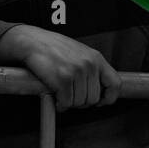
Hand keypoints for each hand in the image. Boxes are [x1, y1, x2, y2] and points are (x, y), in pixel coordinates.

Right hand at [6, 25, 121, 110]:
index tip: (100, 102)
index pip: (115, 83)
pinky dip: (60, 105)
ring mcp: (77, 71)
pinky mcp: (62, 79)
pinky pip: (67, 103)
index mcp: (96, 58)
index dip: (109, 97)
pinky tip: (56, 98)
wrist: (33, 42)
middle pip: (94, 98)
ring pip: (80, 102)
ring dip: (69, 103)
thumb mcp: (80, 53)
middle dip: (82, 102)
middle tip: (71, 96)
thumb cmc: (54, 49)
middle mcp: (89, 64)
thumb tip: (98, 92)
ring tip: (62, 93)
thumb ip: (91, 69)